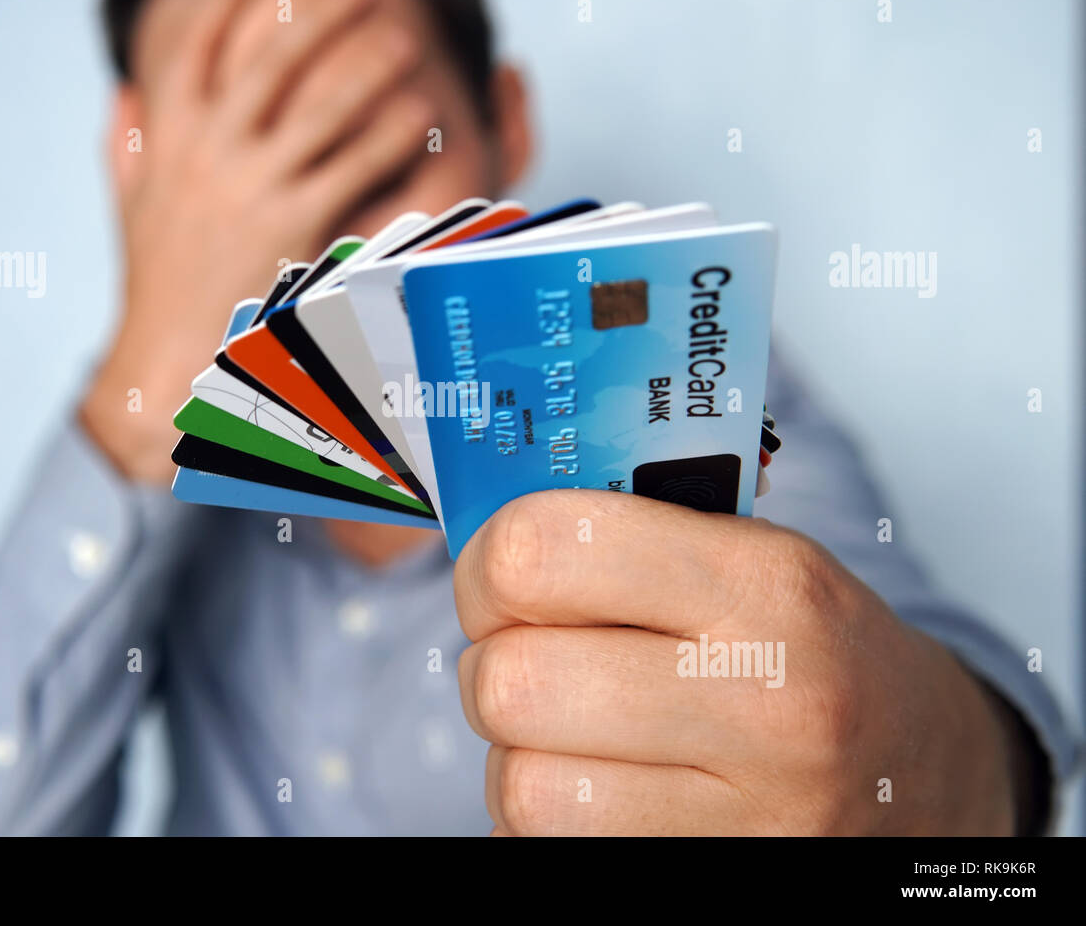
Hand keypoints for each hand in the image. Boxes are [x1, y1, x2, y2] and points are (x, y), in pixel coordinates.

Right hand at [81, 0, 432, 481]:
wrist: (165, 359)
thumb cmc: (156, 281)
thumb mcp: (129, 205)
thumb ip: (125, 144)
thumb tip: (123, 94)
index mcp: (169, 136)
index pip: (197, 39)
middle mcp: (208, 153)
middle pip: (271, 58)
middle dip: (320, 12)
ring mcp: (251, 191)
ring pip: (321, 108)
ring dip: (368, 66)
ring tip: (405, 41)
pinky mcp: (292, 231)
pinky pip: (352, 168)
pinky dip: (389, 138)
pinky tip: (417, 117)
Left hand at [454, 489, 1026, 834]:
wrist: (924, 768)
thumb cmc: (810, 644)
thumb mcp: (748, 551)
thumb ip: (624, 526)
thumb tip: (481, 525)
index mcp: (764, 583)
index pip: (541, 554)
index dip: (489, 561)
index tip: (503, 573)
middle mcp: (764, 700)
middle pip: (512, 682)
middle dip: (492, 664)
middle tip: (525, 653)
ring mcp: (749, 816)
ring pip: (523, 789)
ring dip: (516, 757)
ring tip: (564, 731)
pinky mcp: (720, 880)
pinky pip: (550, 850)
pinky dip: (547, 817)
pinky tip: (597, 784)